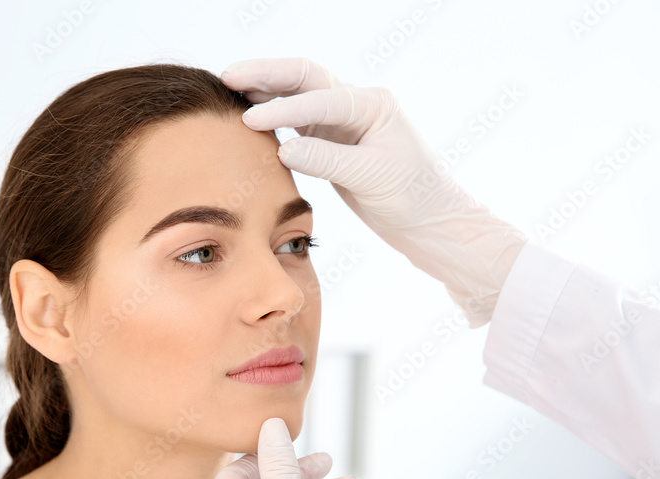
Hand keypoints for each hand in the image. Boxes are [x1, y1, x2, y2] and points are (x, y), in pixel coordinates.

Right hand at [221, 57, 528, 327]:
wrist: (431, 223)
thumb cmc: (413, 198)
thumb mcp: (371, 178)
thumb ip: (328, 160)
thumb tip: (284, 149)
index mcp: (372, 105)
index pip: (319, 97)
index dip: (282, 108)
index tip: (249, 121)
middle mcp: (357, 105)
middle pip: (304, 78)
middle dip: (266, 74)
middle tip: (228, 77)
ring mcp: (344, 123)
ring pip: (298, 96)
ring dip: (266, 90)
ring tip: (231, 90)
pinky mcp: (335, 143)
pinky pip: (298, 121)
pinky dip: (274, 116)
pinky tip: (250, 119)